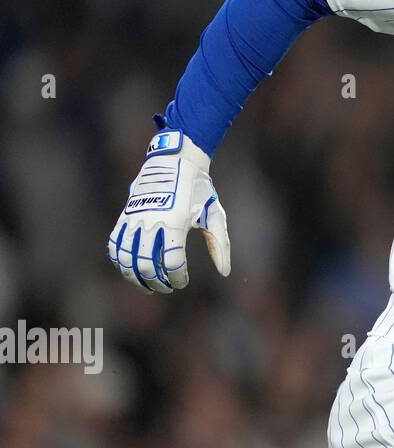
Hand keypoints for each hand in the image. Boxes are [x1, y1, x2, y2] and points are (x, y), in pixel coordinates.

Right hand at [107, 128, 230, 291]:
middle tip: (167, 288)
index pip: (172, 261)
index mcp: (176, 220)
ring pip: (125, 258)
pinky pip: (114, 245)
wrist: (173, 159)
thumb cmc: (198, 188)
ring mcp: (134, 218)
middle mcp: (151, 220)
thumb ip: (219, 244)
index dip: (177, 278)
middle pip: (146, 264)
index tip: (182, 282)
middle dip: (157, 282)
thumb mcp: (214, 213)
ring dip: (135, 277)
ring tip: (148, 286)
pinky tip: (130, 270)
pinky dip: (119, 261)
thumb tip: (225, 272)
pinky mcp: (124, 216)